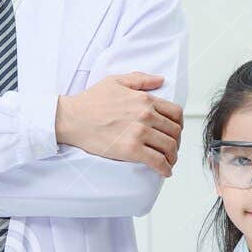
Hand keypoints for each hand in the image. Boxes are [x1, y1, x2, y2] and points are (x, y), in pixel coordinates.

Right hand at [55, 73, 182, 175]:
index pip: (175, 112)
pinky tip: (165, 172)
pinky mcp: (131, 150)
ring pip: (169, 147)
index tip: (175, 132)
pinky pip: (157, 161)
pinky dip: (165, 168)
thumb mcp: (116, 81)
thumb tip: (160, 80)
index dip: (179, 125)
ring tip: (169, 162)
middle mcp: (146, 115)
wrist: (72, 118)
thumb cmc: (90, 101)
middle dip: (176, 142)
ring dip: (172, 157)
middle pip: (174, 131)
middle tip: (171, 149)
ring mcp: (139, 132)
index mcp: (145, 99)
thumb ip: (141, 79)